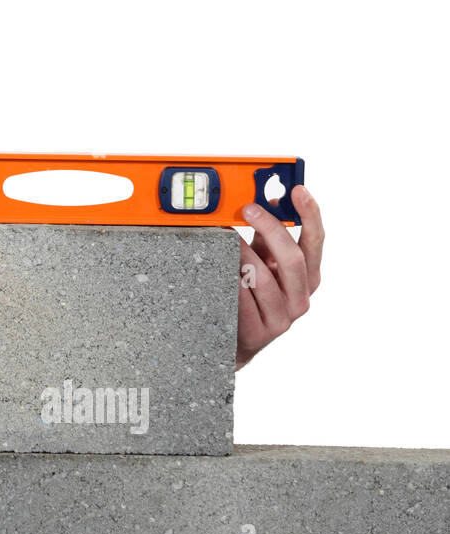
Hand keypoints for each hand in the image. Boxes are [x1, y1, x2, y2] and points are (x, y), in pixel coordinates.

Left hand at [235, 185, 323, 368]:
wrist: (235, 343)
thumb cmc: (250, 297)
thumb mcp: (263, 264)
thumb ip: (267, 239)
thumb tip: (266, 202)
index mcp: (308, 278)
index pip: (315, 241)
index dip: (310, 214)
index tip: (298, 190)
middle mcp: (300, 298)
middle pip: (292, 258)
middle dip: (270, 228)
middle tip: (248, 208)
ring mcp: (281, 318)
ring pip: (261, 278)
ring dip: (241, 252)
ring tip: (224, 236)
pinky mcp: (259, 332)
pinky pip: (240, 299)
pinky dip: (228, 279)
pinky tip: (218, 267)